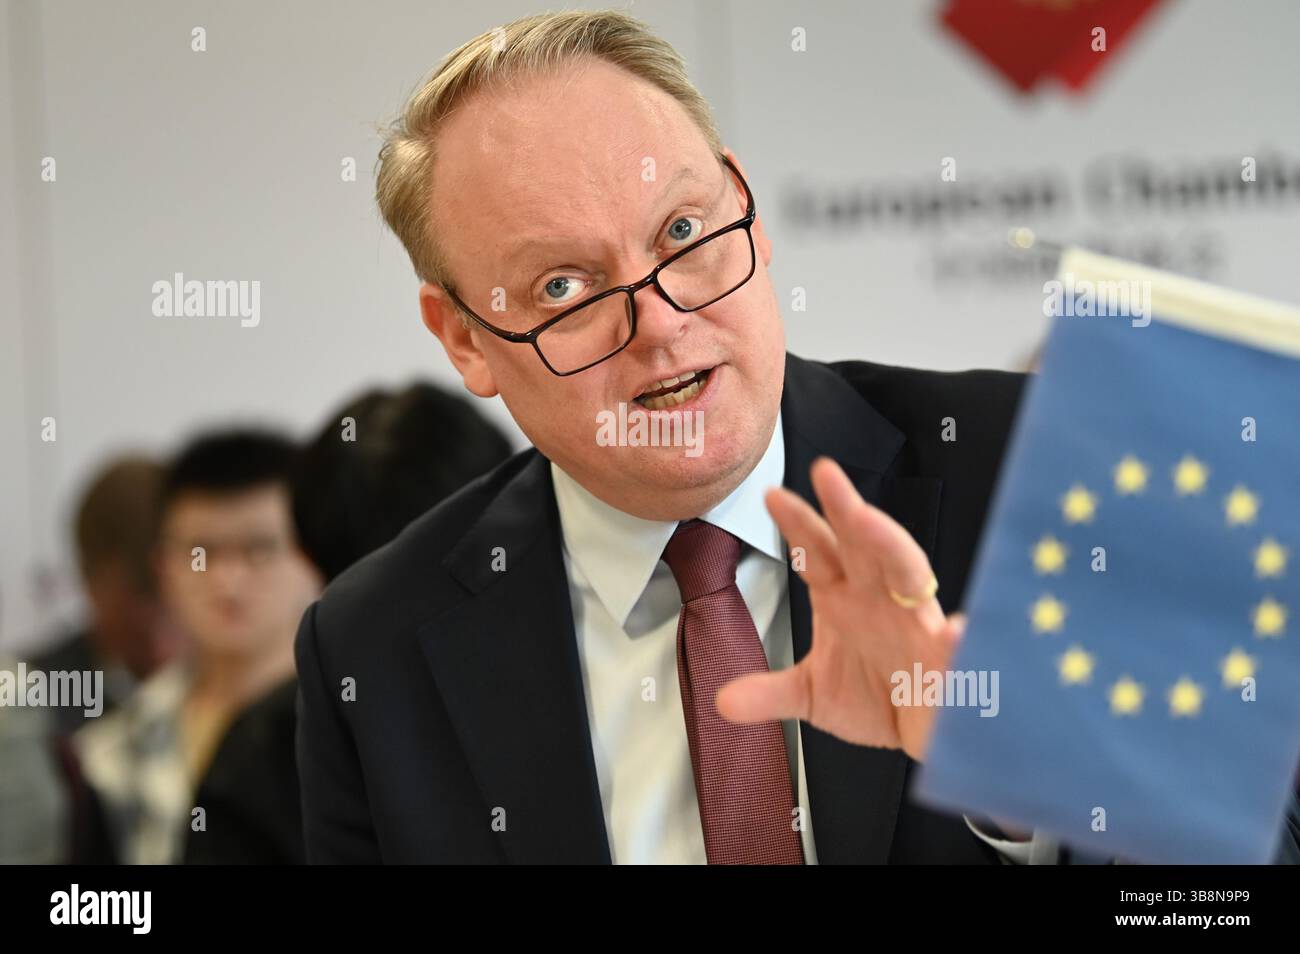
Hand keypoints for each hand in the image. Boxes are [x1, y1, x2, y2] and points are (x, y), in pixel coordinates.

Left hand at [716, 457, 963, 760]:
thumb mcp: (813, 696)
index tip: (771, 496)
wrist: (923, 733)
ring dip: (889, 545)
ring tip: (867, 521)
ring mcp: (918, 625)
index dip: (797, 526)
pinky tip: (955, 629)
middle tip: (823, 473)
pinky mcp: (953, 660)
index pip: (818, 554)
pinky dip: (959, 637)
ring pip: (908, 575)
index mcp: (845, 600)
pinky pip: (959, 645)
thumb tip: (722, 700)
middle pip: (863, 545)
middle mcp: (881, 601)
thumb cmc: (876, 697)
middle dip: (845, 509)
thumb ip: (770, 693)